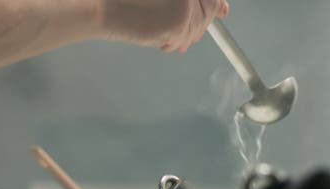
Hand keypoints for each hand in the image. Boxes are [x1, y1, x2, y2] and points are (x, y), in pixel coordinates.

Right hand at [100, 0, 229, 52]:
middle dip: (194, 26)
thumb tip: (224, 10)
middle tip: (168, 26)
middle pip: (207, 16)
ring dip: (178, 36)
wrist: (105, 6)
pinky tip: (153, 35)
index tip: (222, 12)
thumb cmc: (128, 1)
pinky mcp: (179, 21)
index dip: (216, 6)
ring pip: (195, 31)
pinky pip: (182, 41)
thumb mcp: (165, 0)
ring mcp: (186, 5)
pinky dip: (167, 43)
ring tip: (156, 28)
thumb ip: (194, 3)